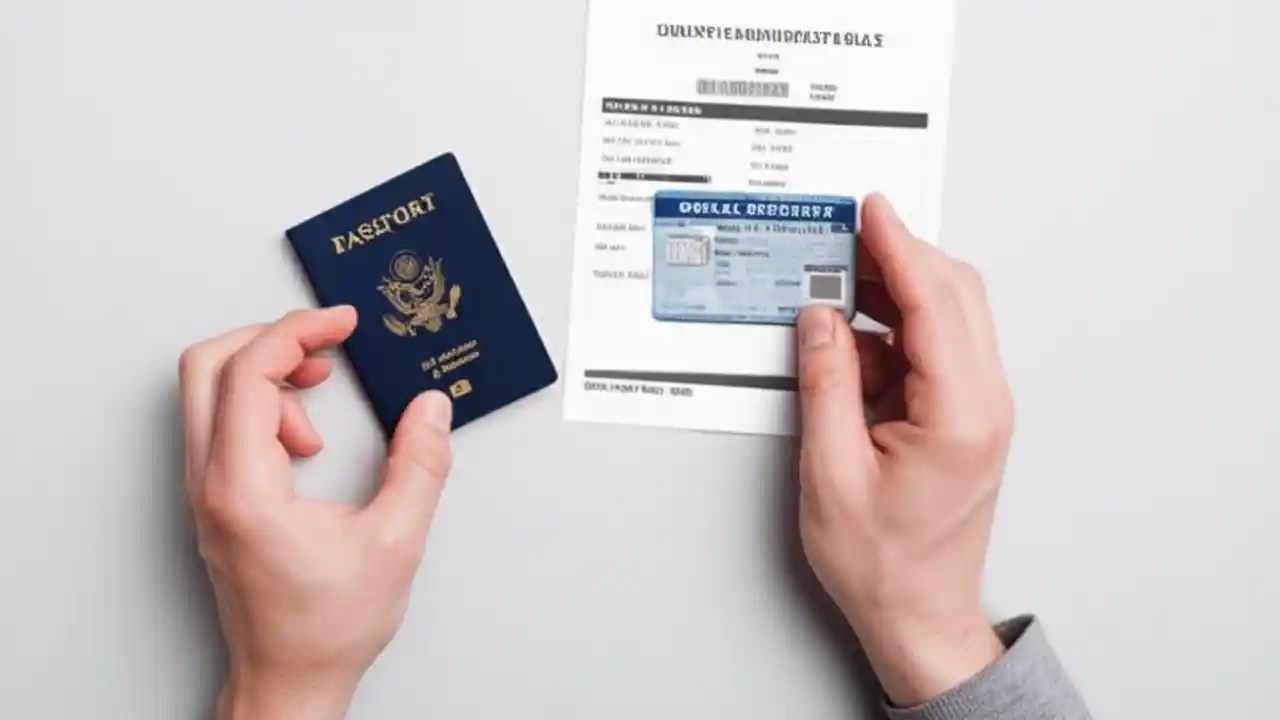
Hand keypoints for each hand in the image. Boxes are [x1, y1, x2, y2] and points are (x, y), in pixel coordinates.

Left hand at [179, 306, 452, 719]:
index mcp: (244, 488)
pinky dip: (261, 407)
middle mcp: (210, 483)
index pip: (249, 374)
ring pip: (209, 392)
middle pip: (207, 366)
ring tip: (320, 403)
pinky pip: (221, 424)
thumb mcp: (395, 543)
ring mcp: (205, 491)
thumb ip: (419, 467)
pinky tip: (305, 438)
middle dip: (271, 340)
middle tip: (325, 344)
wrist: (289, 680)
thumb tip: (431, 409)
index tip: (340, 322)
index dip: (298, 333)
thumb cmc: (326, 628)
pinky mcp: (214, 499)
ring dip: (265, 375)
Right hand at [795, 194, 1012, 706]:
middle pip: (952, 296)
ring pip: (944, 319)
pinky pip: (931, 351)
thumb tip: (819, 320)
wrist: (919, 613)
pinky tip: (848, 350)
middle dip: (897, 258)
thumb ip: (825, 386)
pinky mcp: (964, 416)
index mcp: (960, 414)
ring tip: (833, 296)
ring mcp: (979, 409)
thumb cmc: (884, 563)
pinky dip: (891, 337)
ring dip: (892, 298)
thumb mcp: (831, 474)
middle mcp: (983, 403)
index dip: (899, 247)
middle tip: (843, 239)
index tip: (872, 209)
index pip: (934, 302)